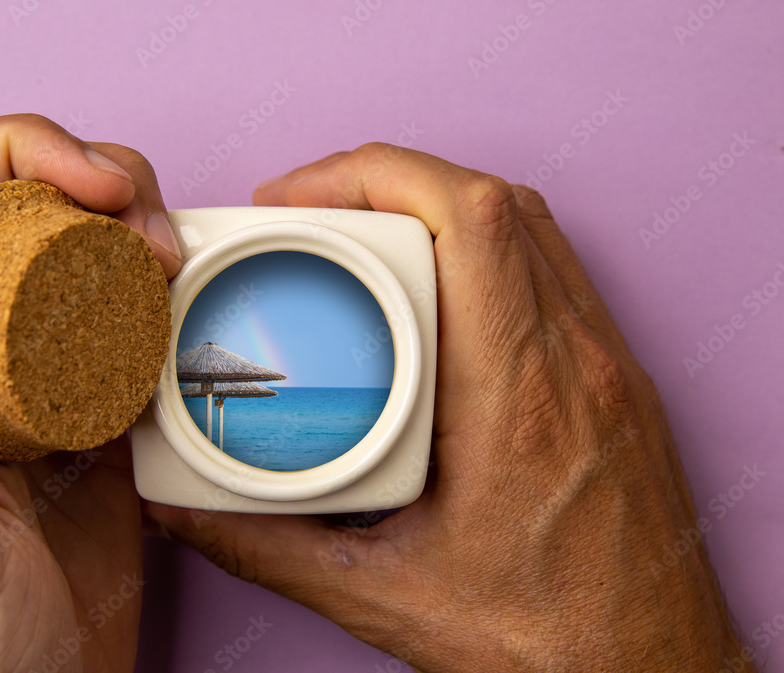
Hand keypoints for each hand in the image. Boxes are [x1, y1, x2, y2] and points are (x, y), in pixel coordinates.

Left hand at [0, 114, 181, 672]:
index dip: (8, 150)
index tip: (89, 183)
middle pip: (17, 196)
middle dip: (89, 178)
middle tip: (145, 225)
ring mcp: (38, 363)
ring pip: (78, 239)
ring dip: (132, 223)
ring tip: (171, 261)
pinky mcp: (98, 393)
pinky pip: (130, 306)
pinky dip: (163, 287)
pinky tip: (182, 308)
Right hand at [146, 143, 752, 672]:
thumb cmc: (551, 647)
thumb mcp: (385, 597)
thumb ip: (271, 545)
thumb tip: (188, 507)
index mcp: (518, 394)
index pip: (467, 218)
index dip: (373, 175)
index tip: (295, 197)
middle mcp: (574, 356)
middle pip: (491, 200)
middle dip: (385, 180)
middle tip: (309, 213)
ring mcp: (605, 358)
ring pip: (525, 221)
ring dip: (435, 201)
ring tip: (359, 232)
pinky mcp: (614, 372)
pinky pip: (546, 262)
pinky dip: (478, 241)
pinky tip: (429, 282)